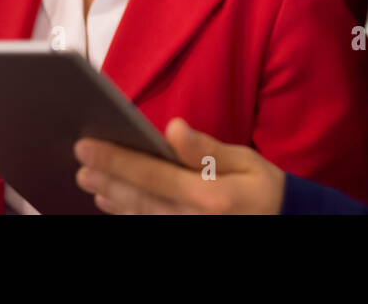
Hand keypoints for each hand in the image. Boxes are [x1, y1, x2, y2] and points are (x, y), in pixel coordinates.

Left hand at [73, 118, 285, 213]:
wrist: (286, 225)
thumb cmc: (265, 190)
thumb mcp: (246, 162)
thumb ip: (206, 149)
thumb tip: (172, 128)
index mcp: (209, 195)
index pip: (151, 174)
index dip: (115, 159)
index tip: (86, 145)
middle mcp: (192, 220)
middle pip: (137, 199)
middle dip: (106, 179)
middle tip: (80, 162)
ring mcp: (186, 234)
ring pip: (138, 218)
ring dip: (111, 199)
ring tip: (91, 181)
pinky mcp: (184, 240)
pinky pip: (148, 229)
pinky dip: (128, 216)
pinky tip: (114, 203)